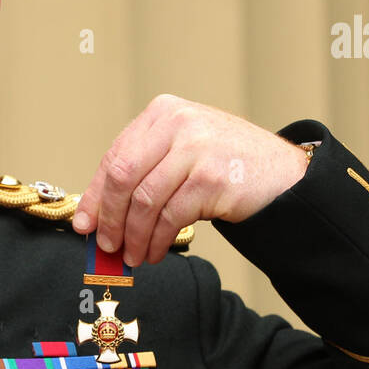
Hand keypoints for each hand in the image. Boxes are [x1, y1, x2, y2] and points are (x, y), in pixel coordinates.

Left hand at [72, 94, 309, 265]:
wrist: (283, 175)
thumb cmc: (226, 166)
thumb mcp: (182, 152)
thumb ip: (145, 170)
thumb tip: (99, 214)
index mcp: (163, 112)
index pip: (115, 156)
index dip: (96, 195)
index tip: (85, 224)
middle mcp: (178, 123)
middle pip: (123, 176)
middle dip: (110, 218)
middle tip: (107, 245)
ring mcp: (197, 148)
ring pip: (144, 201)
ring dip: (134, 236)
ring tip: (133, 255)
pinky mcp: (211, 178)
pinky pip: (170, 217)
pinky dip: (156, 240)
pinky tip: (154, 252)